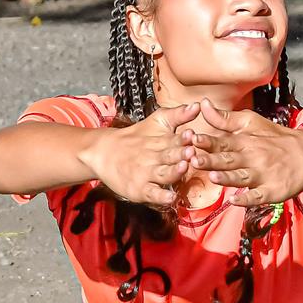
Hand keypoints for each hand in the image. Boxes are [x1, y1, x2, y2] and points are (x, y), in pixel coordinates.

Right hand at [78, 100, 202, 207]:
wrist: (104, 152)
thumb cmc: (137, 137)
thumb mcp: (157, 122)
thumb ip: (178, 114)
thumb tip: (197, 104)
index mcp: (162, 141)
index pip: (173, 139)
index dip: (182, 138)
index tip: (190, 134)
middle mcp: (155, 158)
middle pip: (169, 156)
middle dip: (180, 154)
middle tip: (190, 151)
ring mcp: (147, 174)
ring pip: (162, 174)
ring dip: (173, 172)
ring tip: (182, 168)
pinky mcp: (140, 190)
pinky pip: (152, 194)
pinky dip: (161, 197)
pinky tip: (171, 197)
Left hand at [183, 98, 302, 208]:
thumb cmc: (274, 138)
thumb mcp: (251, 123)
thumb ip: (224, 118)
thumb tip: (202, 103)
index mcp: (245, 142)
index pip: (222, 142)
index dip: (206, 141)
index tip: (191, 138)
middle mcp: (252, 157)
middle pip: (229, 160)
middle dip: (211, 160)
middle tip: (194, 159)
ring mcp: (263, 175)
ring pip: (242, 177)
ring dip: (227, 178)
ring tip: (213, 177)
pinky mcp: (273, 190)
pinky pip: (258, 196)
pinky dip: (247, 198)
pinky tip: (235, 200)